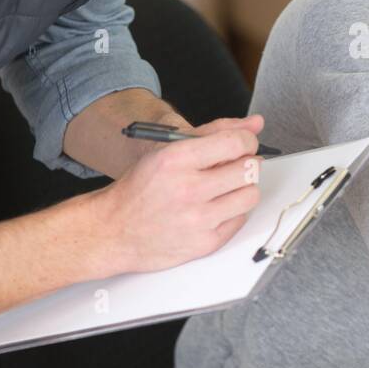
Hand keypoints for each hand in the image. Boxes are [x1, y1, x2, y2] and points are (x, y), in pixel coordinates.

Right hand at [93, 119, 263, 274]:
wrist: (114, 230)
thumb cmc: (139, 189)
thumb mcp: (167, 150)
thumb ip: (215, 132)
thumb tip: (255, 124)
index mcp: (176, 160)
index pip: (236, 143)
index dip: (246, 141)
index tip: (243, 144)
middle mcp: (188, 189)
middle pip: (249, 170)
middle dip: (246, 164)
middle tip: (234, 166)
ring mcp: (197, 219)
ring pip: (250, 196)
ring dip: (243, 189)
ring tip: (225, 188)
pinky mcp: (204, 243)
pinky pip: (240, 220)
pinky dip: (232, 212)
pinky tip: (215, 207)